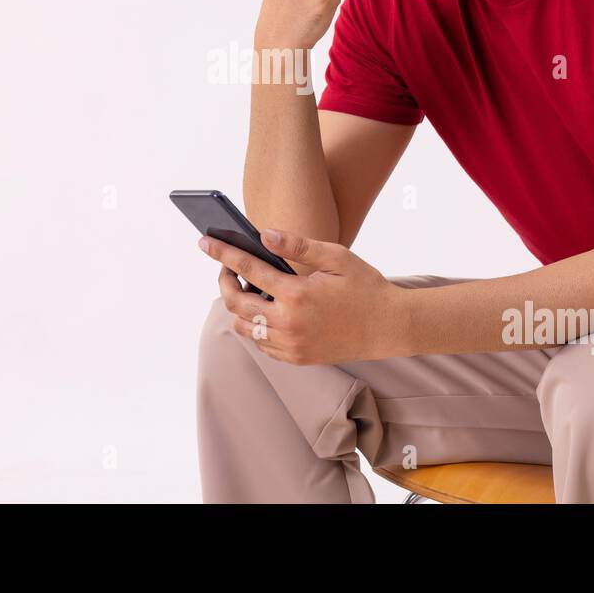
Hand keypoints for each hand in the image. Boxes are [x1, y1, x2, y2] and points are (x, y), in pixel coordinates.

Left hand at [198, 228, 412, 364]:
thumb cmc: (365, 286)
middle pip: (235, 303)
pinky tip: (265, 310)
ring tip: (249, 289)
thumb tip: (262, 234)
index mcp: (297, 294)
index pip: (247, 269)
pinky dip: (255, 326)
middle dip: (224, 281)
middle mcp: (289, 323)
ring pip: (244, 326)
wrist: (390, 327)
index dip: (222, 254)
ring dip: (238, 306)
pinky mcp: (297, 358)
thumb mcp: (336, 257)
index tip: (204, 242)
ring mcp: (291, 345)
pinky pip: (261, 344)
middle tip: (226, 268)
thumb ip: (296, 246)